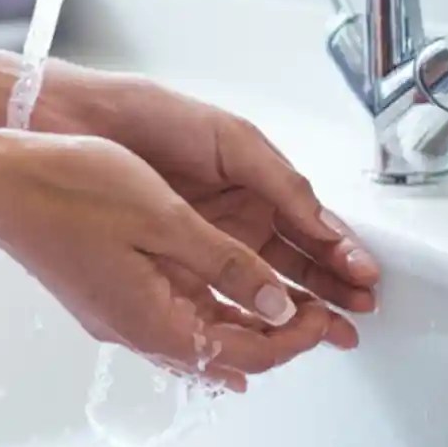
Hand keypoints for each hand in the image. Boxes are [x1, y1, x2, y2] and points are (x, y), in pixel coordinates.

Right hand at [0, 135, 336, 392]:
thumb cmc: (68, 190)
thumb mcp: (165, 219)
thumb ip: (226, 264)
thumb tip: (274, 300)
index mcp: (154, 320)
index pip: (246, 352)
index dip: (295, 337)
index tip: (326, 315)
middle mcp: (135, 329)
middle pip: (224, 352)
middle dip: (278, 336)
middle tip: (320, 316)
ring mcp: (116, 314)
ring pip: (197, 335)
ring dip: (245, 322)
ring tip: (284, 304)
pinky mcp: (105, 293)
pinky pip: (170, 318)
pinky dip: (209, 312)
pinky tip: (221, 298)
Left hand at [44, 65, 380, 323]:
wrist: (81, 123)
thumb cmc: (153, 116)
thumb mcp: (230, 140)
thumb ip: (279, 181)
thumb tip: (323, 224)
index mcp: (257, 183)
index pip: (312, 225)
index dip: (341, 251)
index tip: (366, 277)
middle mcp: (237, 216)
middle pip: (296, 261)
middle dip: (332, 288)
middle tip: (360, 313)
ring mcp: (207, 241)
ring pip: (261, 283)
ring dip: (295, 307)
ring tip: (327, 330)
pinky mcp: (174, 260)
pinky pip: (215, 293)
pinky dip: (241, 312)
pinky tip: (263, 329)